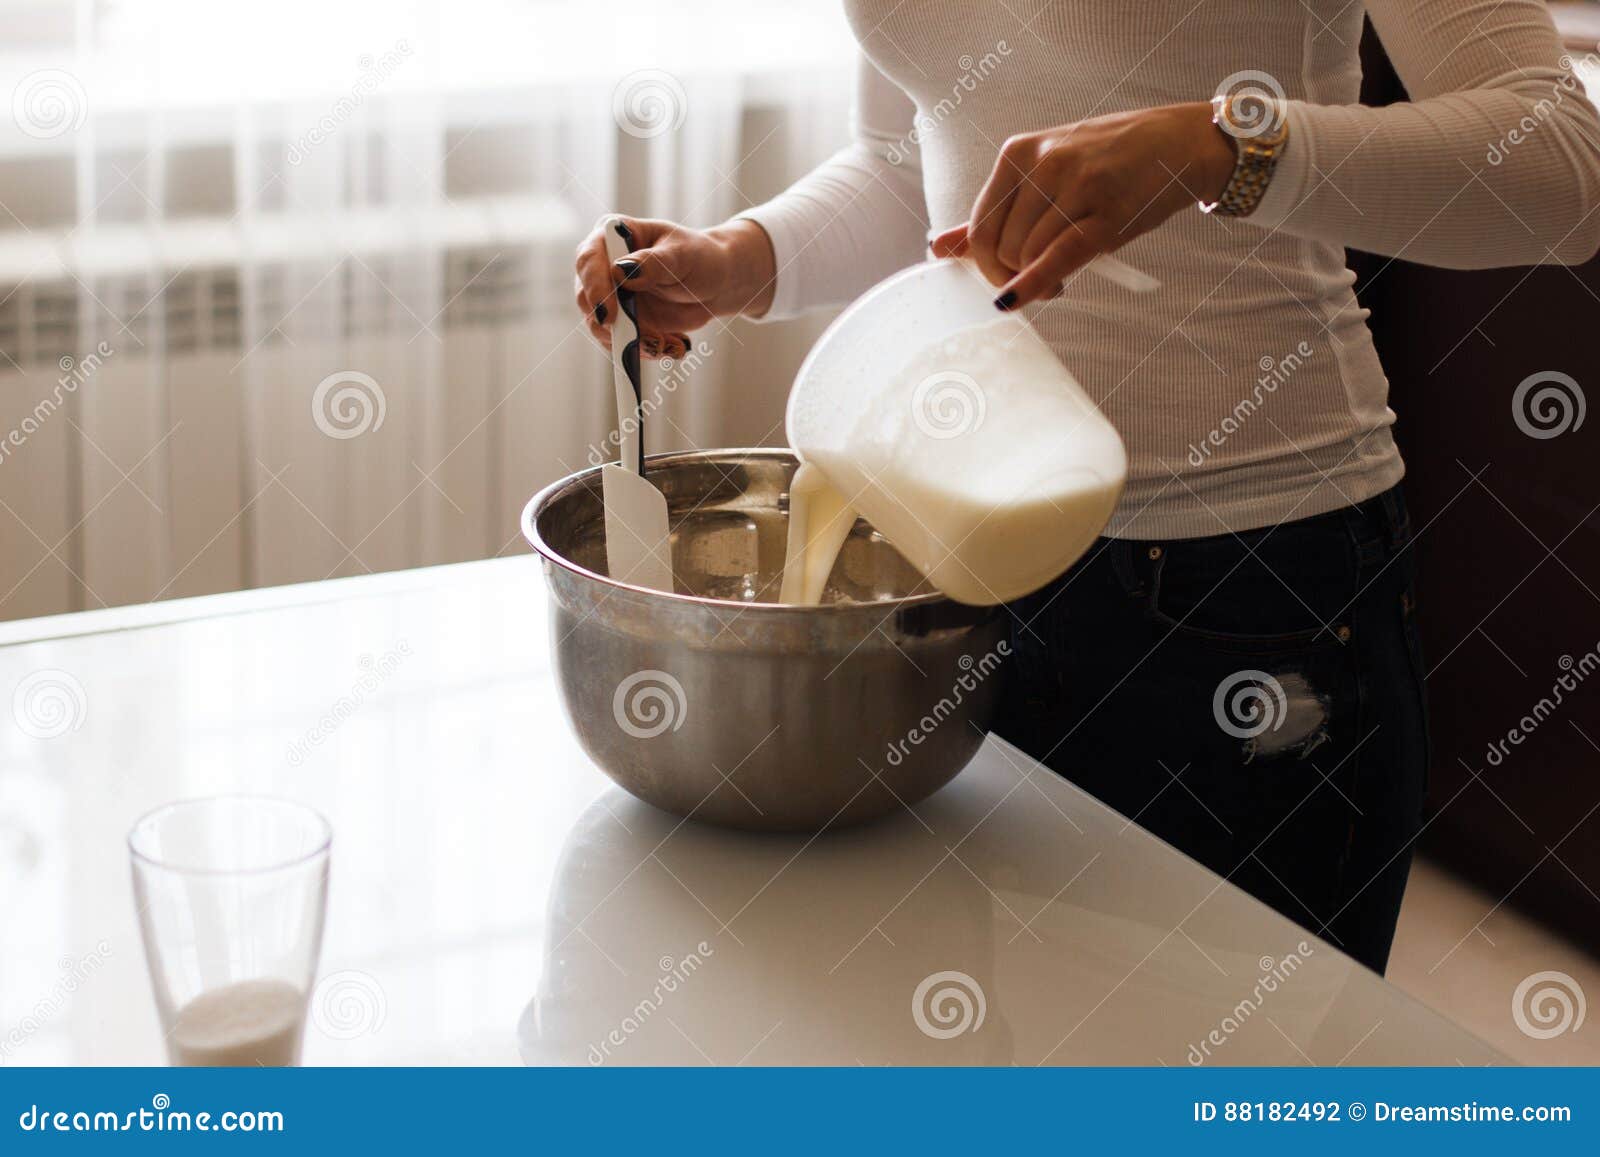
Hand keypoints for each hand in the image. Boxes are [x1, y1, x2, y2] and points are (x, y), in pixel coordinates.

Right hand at [573, 216, 776, 358]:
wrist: (716, 283)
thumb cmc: (699, 258)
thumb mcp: (682, 255)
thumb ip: (652, 262)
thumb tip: (621, 271)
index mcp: (614, 236)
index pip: (589, 260)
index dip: (594, 288)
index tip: (608, 314)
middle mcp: (603, 267)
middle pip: (587, 299)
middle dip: (615, 325)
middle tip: (649, 339)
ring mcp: (610, 297)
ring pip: (601, 328)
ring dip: (632, 343)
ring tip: (668, 343)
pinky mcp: (622, 322)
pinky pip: (621, 344)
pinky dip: (646, 350)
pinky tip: (673, 345)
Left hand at [930, 103, 1235, 308]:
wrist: (1177, 144)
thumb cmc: (1106, 165)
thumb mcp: (1043, 176)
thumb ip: (993, 213)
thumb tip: (936, 248)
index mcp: (1018, 153)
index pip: (978, 228)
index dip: (986, 266)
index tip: (1006, 275)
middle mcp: (1043, 163)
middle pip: (999, 249)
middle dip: (1013, 276)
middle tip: (1041, 281)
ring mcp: (1075, 185)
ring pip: (1028, 257)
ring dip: (1041, 282)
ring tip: (1062, 277)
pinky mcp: (1106, 212)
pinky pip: (1058, 258)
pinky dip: (1037, 285)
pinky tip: (1032, 298)